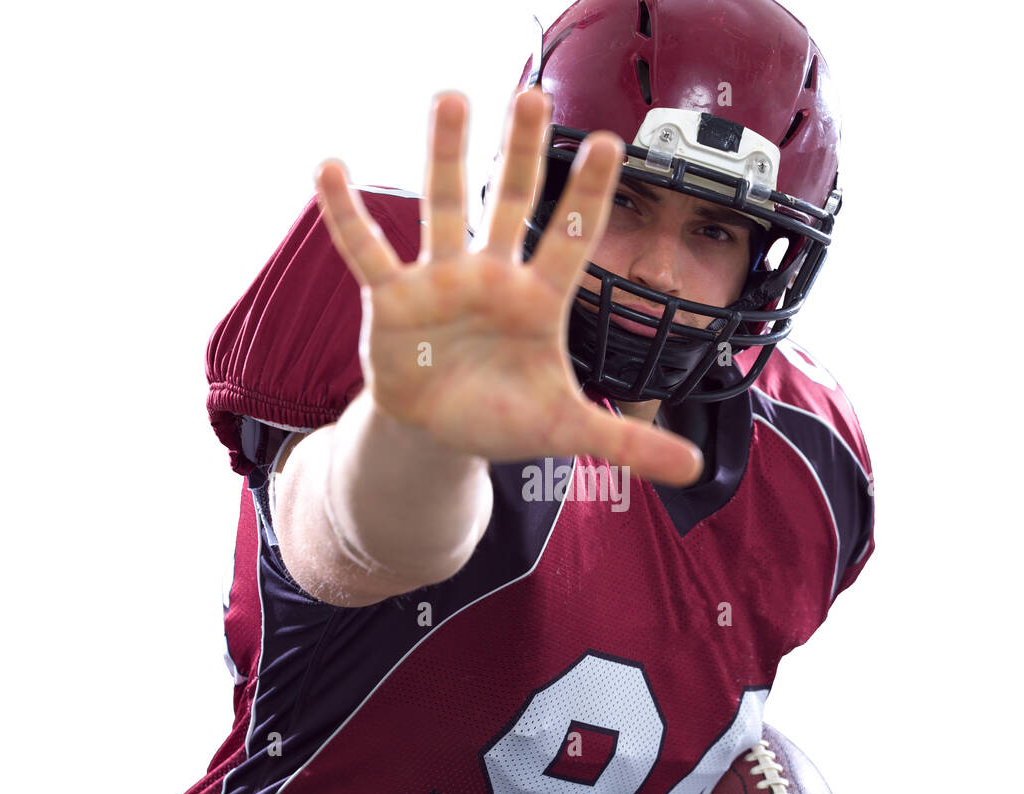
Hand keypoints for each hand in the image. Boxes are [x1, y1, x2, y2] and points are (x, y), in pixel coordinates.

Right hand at [313, 88, 703, 485]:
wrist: (442, 432)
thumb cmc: (507, 416)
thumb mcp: (569, 430)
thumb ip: (627, 440)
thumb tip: (693, 467)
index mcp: (539, 301)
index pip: (571, 239)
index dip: (587, 195)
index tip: (609, 142)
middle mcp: (492, 276)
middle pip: (510, 203)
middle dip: (521, 154)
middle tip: (532, 95)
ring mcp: (441, 280)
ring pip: (444, 209)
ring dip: (446, 156)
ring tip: (451, 99)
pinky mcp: (393, 299)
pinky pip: (367, 250)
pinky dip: (347, 214)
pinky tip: (330, 168)